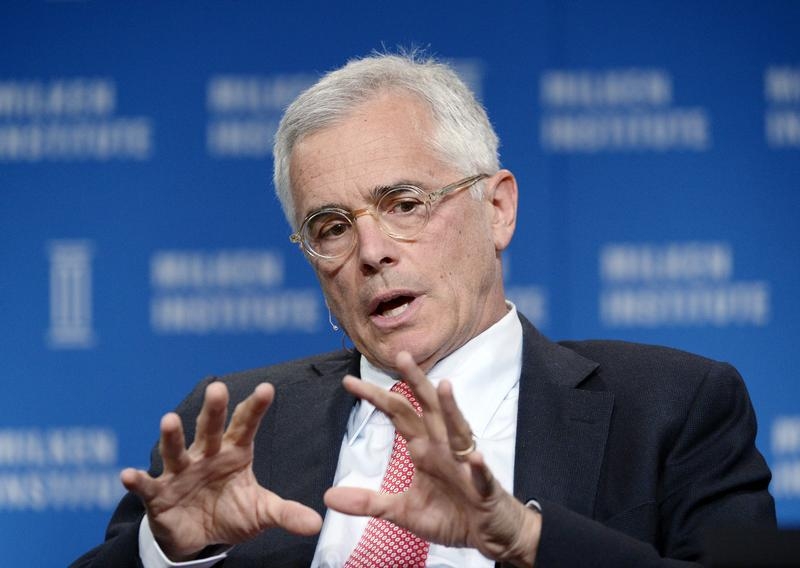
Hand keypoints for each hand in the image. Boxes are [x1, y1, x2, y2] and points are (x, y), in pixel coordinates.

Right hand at [120, 382, 322, 560]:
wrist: (198, 537)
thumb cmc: (230, 513)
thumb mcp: (261, 513)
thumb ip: (286, 514)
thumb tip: (317, 523)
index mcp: (234, 452)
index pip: (245, 426)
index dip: (255, 408)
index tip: (267, 389)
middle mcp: (206, 455)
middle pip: (210, 429)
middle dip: (213, 410)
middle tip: (218, 388)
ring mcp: (181, 472)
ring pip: (176, 450)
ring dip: (172, 436)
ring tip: (169, 419)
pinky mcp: (159, 494)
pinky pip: (147, 486)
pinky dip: (137, 480)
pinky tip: (129, 474)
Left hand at [324, 352, 539, 566]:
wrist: (488, 534)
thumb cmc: (450, 514)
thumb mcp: (402, 511)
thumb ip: (368, 502)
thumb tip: (328, 496)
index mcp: (423, 448)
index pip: (397, 414)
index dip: (376, 397)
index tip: (348, 382)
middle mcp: (444, 447)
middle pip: (428, 408)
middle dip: (416, 382)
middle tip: (401, 355)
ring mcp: (465, 464)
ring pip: (458, 432)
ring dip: (453, 410)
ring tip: (445, 387)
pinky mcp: (484, 488)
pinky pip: (481, 475)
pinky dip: (478, 466)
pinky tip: (476, 457)